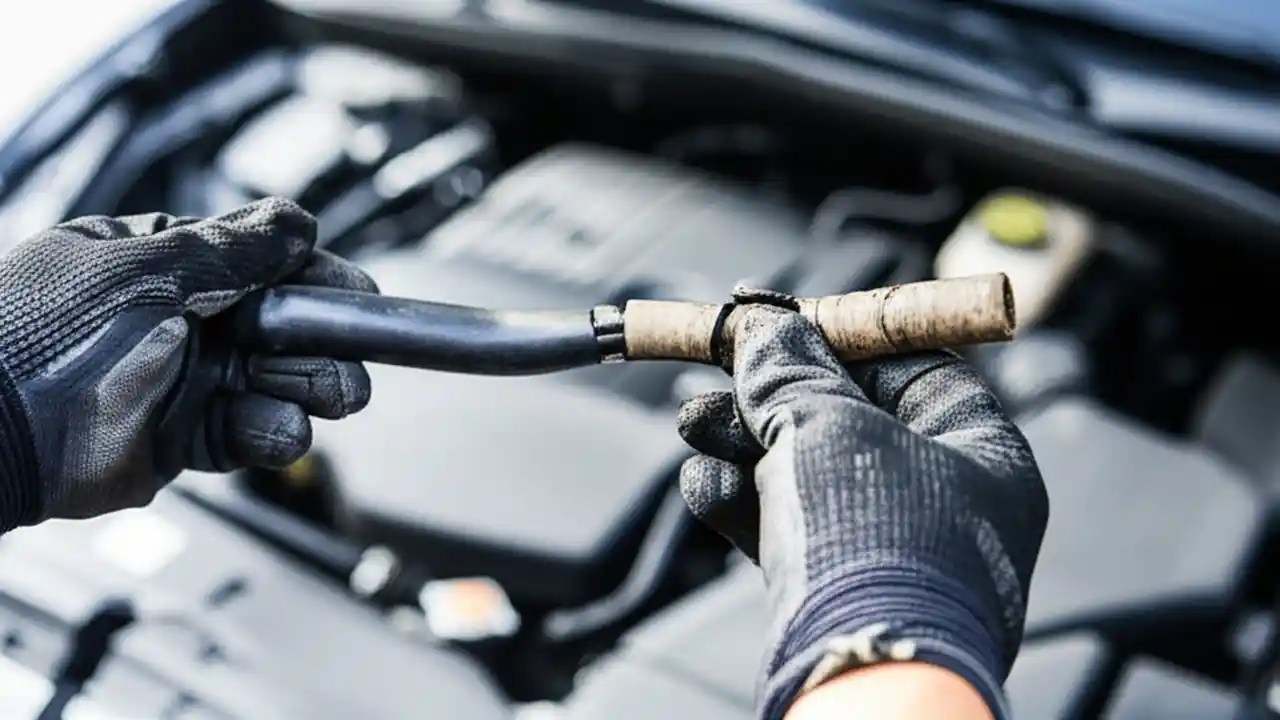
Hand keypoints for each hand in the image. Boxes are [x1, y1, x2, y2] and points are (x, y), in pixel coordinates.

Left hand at [0, 198, 376, 526]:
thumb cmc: (43, 335)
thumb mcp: (143, 269)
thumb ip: (229, 250)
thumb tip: (297, 224)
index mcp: (166, 262)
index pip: (262, 262)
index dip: (314, 277)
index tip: (355, 294)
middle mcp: (183, 318)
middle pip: (285, 327)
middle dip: (324, 340)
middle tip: (345, 353)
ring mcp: (186, 380)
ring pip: (281, 383)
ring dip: (310, 387)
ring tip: (321, 393)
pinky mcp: (187, 439)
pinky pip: (253, 432)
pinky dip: (275, 431)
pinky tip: (276, 427)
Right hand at [677, 306, 1047, 718]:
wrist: (856, 681)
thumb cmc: (875, 548)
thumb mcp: (830, 428)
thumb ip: (789, 368)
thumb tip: (763, 323)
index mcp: (978, 455)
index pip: (908, 366)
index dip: (836, 332)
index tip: (774, 314)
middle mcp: (940, 501)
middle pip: (844, 415)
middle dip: (769, 390)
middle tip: (716, 362)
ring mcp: (884, 547)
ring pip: (803, 469)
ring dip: (741, 439)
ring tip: (693, 421)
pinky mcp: (831, 585)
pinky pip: (784, 522)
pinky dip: (741, 499)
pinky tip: (705, 482)